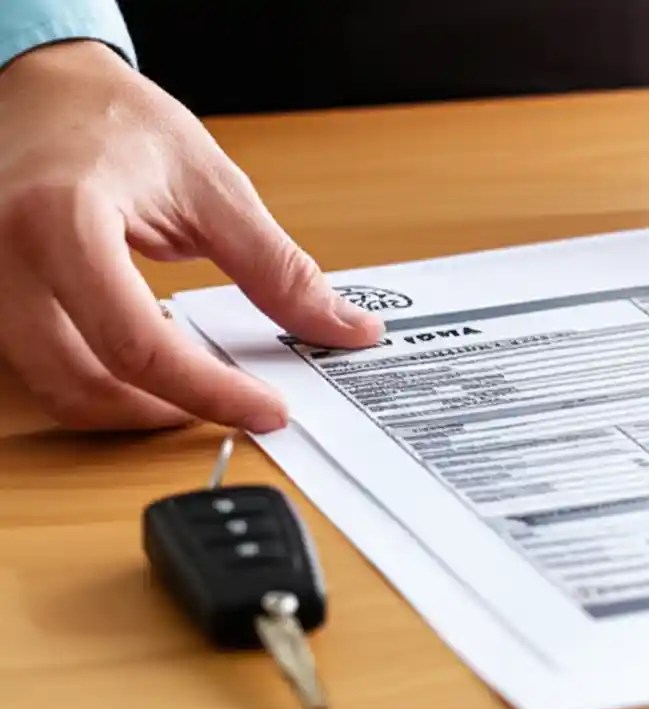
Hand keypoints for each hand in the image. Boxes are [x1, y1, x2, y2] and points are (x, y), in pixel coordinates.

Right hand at [0, 41, 382, 430]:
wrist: (40, 85)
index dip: (210, 391)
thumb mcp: (212, 187)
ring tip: (201, 381)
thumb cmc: (114, 120)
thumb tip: (342, 328)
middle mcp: (0, 259)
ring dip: (134, 404)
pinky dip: (102, 379)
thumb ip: (278, 269)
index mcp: (60, 221)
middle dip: (169, 412)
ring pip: (56, 390)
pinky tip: (151, 359)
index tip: (268, 410)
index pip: (138, 345)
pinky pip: (41, 368)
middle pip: (85, 385)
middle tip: (240, 405)